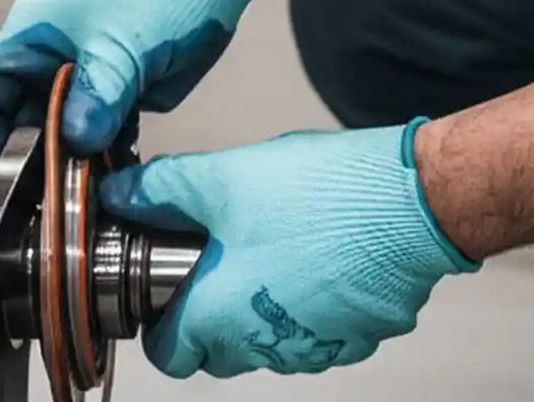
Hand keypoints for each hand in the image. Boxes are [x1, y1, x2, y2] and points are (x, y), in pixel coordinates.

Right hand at [0, 0, 261, 187]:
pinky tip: (114, 176)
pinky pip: (96, 134)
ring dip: (70, 165)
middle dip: (32, 162)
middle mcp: (49, 59)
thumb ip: (98, 97)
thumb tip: (76, 140)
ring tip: (85, 193)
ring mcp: (83, 77)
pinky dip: (102, 157)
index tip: (3, 183)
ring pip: (59, 135)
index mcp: (30, 36)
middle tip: (52, 197)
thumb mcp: (124, 43)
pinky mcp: (116, 92)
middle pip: (18, 123)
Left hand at [100, 120, 478, 378]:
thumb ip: (160, 191)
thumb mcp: (221, 177)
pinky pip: (316, 333)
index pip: (167, 356)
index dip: (157, 324)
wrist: (413, 202)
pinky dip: (305, 306)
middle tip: (214, 258)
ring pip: (266, 344)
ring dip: (257, 310)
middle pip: (215, 353)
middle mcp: (267, 347)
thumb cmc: (322, 197)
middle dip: (205, 316)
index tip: (162, 287)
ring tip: (266, 247)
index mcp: (221, 317)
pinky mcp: (359, 337)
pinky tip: (313, 256)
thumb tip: (120, 195)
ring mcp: (318, 348)